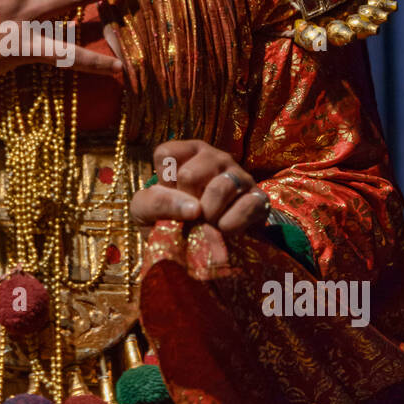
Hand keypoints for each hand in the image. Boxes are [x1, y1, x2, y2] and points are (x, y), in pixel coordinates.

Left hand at [130, 140, 270, 234]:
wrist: (203, 251)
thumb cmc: (170, 221)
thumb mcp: (145, 211)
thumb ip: (155, 202)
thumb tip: (193, 208)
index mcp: (186, 153)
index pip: (165, 154)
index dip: (163, 183)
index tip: (170, 196)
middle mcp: (214, 157)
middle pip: (190, 174)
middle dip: (186, 203)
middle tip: (190, 214)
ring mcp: (239, 175)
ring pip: (220, 188)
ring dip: (208, 216)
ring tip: (207, 224)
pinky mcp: (259, 198)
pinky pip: (247, 206)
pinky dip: (231, 225)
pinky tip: (225, 230)